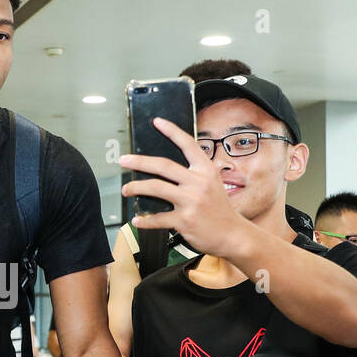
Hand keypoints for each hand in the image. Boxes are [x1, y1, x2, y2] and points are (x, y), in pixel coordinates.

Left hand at [119, 118, 249, 258]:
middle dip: (139, 161)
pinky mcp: (185, 220)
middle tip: (123, 160)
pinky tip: (137, 219)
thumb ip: (194, 174)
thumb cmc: (219, 209)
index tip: (157, 122)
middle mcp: (198, 182)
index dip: (172, 131)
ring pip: (155, 188)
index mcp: (206, 170)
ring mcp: (191, 201)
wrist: (233, 234)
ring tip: (126, 189)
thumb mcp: (212, 184)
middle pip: (163, 166)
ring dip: (135, 187)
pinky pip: (157, 218)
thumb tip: (166, 169)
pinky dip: (144, 220)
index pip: (188, 144)